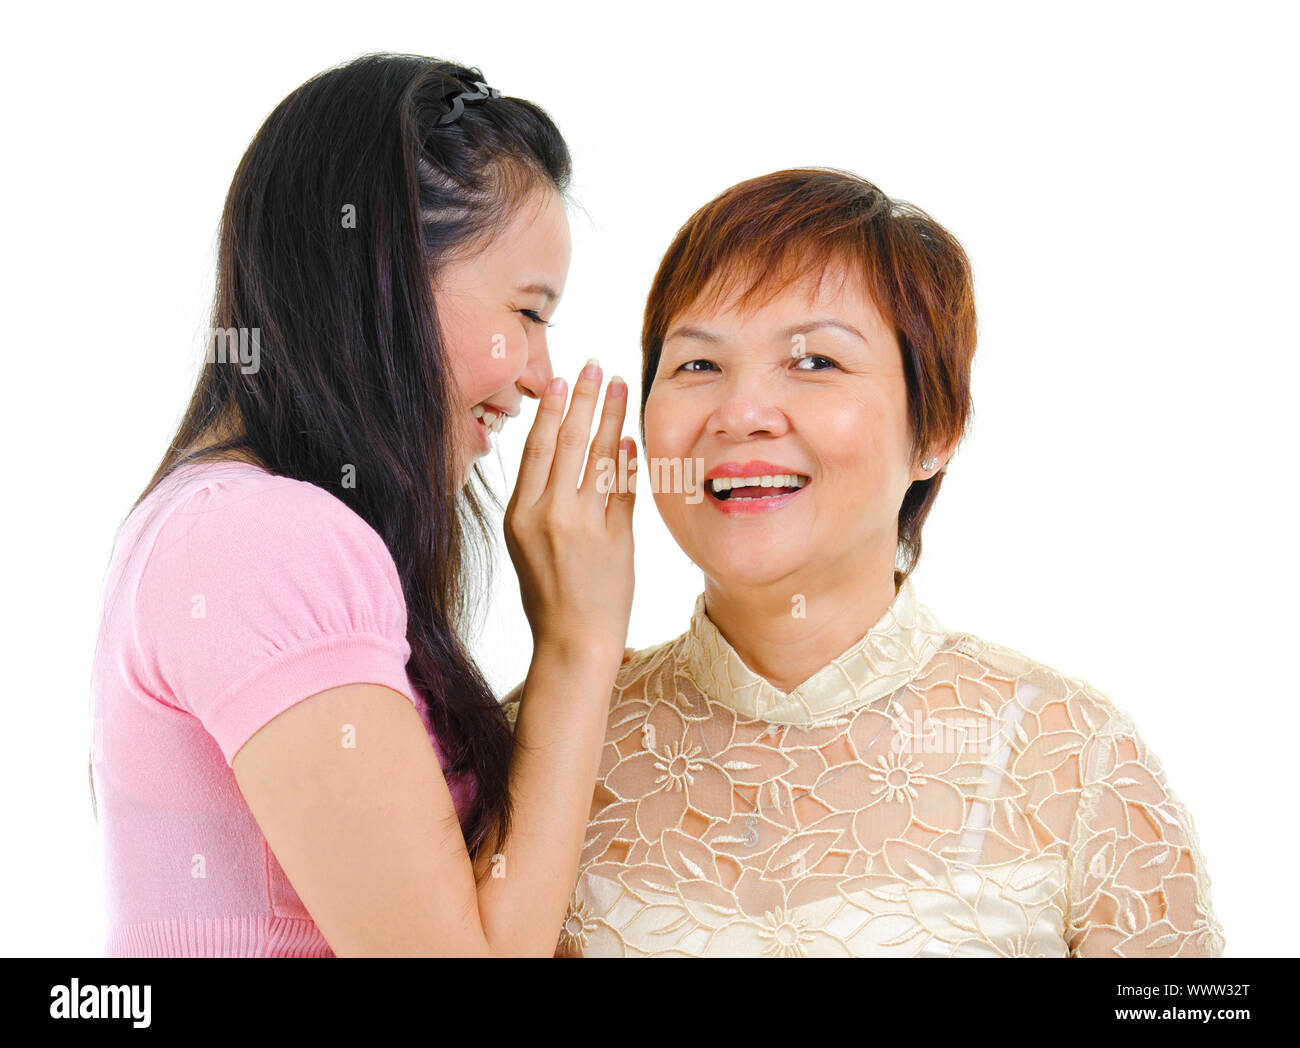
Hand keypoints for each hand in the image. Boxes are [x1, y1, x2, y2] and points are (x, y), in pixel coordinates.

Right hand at [504, 361, 635, 668]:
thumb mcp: (526, 545)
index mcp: (520, 515)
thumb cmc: (549, 595)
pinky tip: (630, 437)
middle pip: (567, 441)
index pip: (536, 449)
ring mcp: (584, 526)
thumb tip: (552, 452)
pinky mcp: (616, 539)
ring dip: (610, 416)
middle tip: (594, 365)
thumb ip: (538, 501)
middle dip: (583, 397)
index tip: (560, 378)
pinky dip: (627, 459)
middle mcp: (549, 515)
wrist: (573, 643)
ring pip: (598, 457)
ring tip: (619, 386)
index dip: (550, 409)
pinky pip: (623, 488)